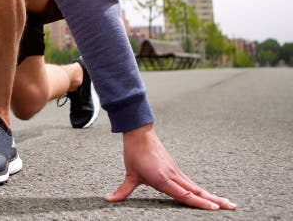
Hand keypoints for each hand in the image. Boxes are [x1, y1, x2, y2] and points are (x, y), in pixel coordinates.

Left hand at [106, 123, 235, 209]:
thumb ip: (123, 190)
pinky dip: (201, 190)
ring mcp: (176, 172)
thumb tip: (109, 199)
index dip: (198, 202)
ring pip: (196, 187)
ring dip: (211, 195)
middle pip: (196, 191)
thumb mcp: (129, 173)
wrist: (139, 132)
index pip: (184, 194)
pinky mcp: (175, 169)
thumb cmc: (134, 153)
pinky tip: (209, 196)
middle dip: (214, 200)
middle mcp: (173, 176)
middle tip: (232, 207)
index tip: (214, 208)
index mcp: (162, 179)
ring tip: (227, 203)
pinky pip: (191, 182)